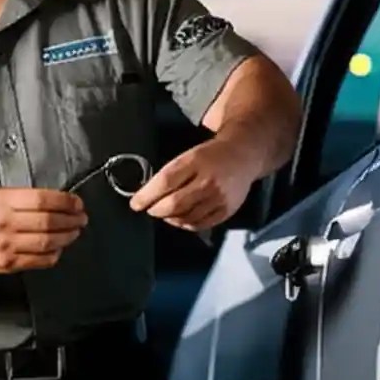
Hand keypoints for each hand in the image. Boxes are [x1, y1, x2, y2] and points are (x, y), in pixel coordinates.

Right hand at [0, 188, 87, 273]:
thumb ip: (25, 198)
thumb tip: (59, 201)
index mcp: (2, 202)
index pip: (42, 200)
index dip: (65, 202)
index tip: (76, 203)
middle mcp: (4, 223)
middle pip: (48, 222)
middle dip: (72, 220)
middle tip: (81, 218)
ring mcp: (6, 246)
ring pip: (47, 242)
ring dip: (67, 236)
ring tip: (74, 231)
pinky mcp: (8, 263)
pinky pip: (40, 260)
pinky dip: (55, 253)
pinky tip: (59, 247)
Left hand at [127, 140, 252, 231]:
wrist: (244, 155)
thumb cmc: (210, 155)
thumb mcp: (189, 155)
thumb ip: (171, 173)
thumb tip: (146, 194)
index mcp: (195, 161)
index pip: (165, 181)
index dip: (147, 195)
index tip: (135, 203)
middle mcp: (208, 180)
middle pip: (174, 203)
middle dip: (156, 210)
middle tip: (150, 209)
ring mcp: (219, 197)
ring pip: (185, 217)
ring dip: (169, 218)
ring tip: (164, 213)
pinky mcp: (226, 210)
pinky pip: (199, 224)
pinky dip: (185, 224)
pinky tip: (179, 218)